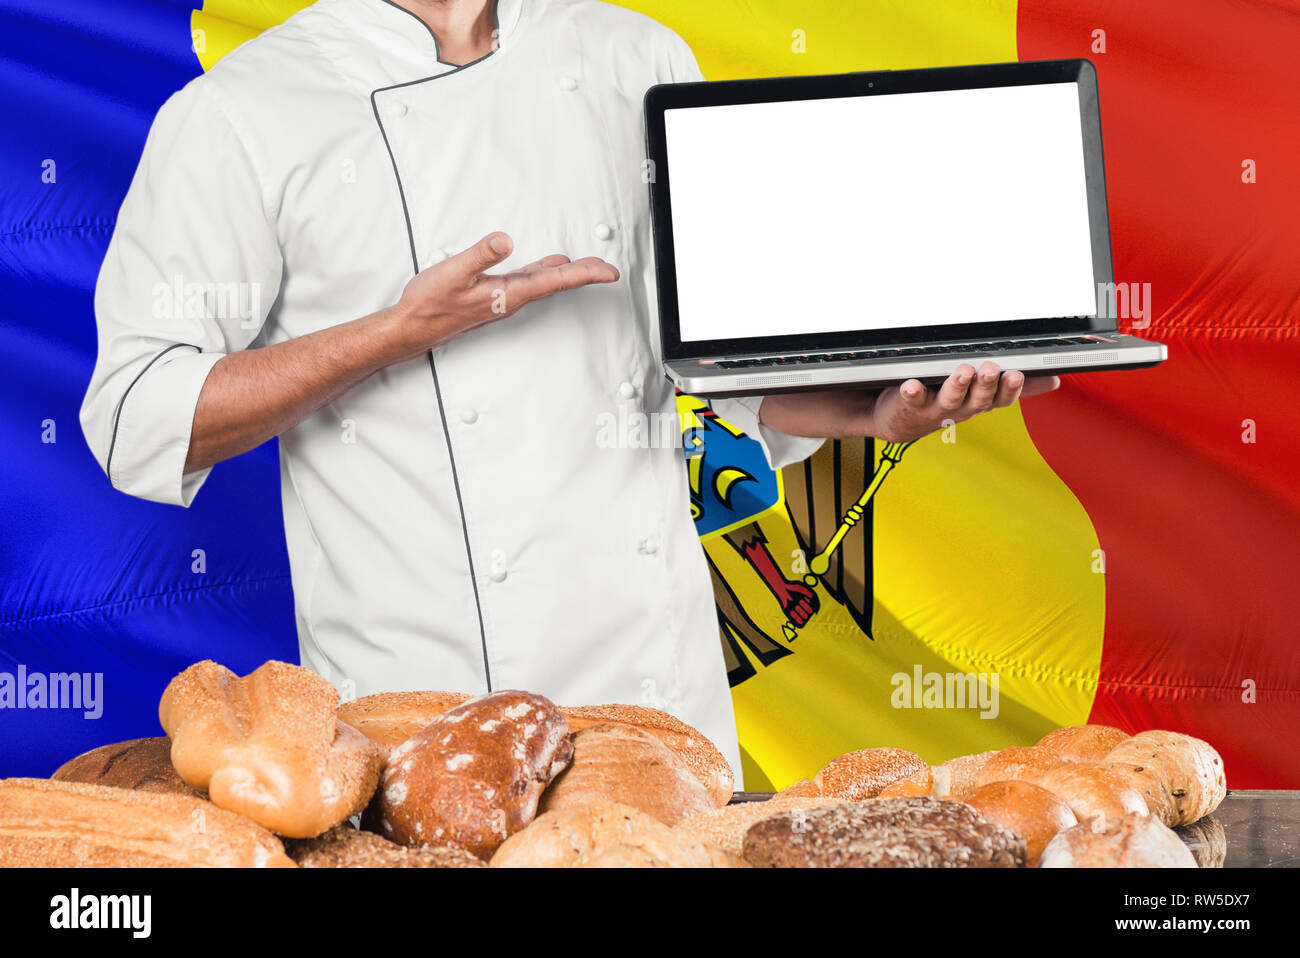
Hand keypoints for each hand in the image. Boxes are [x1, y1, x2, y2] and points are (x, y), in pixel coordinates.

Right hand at [392, 231, 618, 351]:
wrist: (412, 327)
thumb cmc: (430, 304)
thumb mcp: (454, 273)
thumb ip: (480, 255)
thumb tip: (505, 240)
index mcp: (509, 293)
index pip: (556, 281)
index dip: (586, 274)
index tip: (609, 272)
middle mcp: (511, 298)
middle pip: (556, 283)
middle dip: (584, 274)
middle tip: (607, 268)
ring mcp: (502, 298)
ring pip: (543, 283)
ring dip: (566, 274)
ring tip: (587, 265)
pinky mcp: (492, 295)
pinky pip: (527, 282)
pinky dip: (543, 272)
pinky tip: (547, 266)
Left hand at [756, 362, 1060, 442]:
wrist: (897, 419)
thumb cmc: (940, 400)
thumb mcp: (979, 395)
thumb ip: (1011, 386)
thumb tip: (1053, 381)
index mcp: (977, 403)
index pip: (1001, 397)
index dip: (1010, 389)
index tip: (1017, 373)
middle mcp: (958, 409)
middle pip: (977, 400)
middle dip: (985, 384)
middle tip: (990, 368)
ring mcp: (933, 410)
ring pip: (949, 400)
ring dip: (956, 386)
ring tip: (961, 370)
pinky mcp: (907, 406)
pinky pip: (911, 399)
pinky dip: (913, 392)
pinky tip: (913, 383)